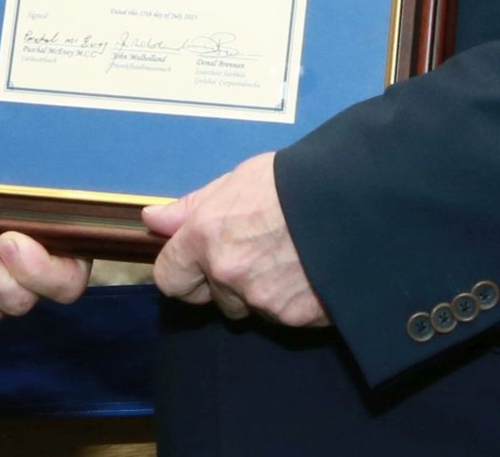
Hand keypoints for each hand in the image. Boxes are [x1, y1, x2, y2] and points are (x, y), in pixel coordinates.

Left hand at [145, 153, 328, 328]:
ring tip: (285, 257)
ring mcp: (262, 301)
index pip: (168, 277)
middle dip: (224, 283)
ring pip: (248, 308)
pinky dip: (288, 299)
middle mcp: (228, 274)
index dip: (180, 272)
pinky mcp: (294, 318)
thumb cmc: (287, 182)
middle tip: (251, 253)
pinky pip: (281, 315)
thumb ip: (191, 207)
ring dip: (258, 292)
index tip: (193, 264)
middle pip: (211, 298)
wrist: (347, 199)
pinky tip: (306, 271)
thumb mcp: (234, 182)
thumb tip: (152, 221)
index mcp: (206, 237)